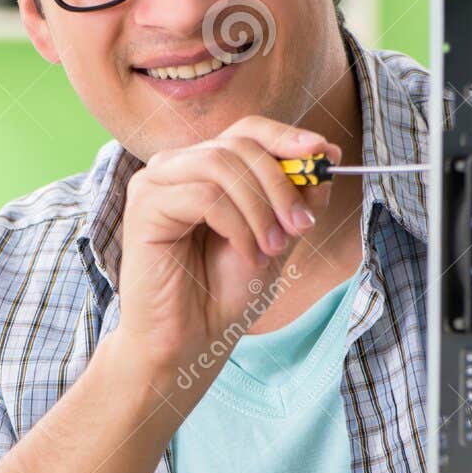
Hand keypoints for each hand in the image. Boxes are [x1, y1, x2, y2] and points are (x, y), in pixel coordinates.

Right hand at [114, 116, 339, 408]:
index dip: (286, 136)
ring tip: (272, 249)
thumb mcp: (277, 235)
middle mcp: (175, 168)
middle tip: (301, 225)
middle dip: (281, 183)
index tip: (323, 153)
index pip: (246, 130)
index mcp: (203, 168)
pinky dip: (238, 226)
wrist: (190, 342)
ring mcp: (154, 184)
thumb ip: (297, 194)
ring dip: (260, 208)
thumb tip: (327, 149)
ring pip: (222, 165)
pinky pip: (204, 195)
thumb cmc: (223, 292)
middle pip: (238, 145)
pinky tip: (248, 256)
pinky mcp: (144, 207)